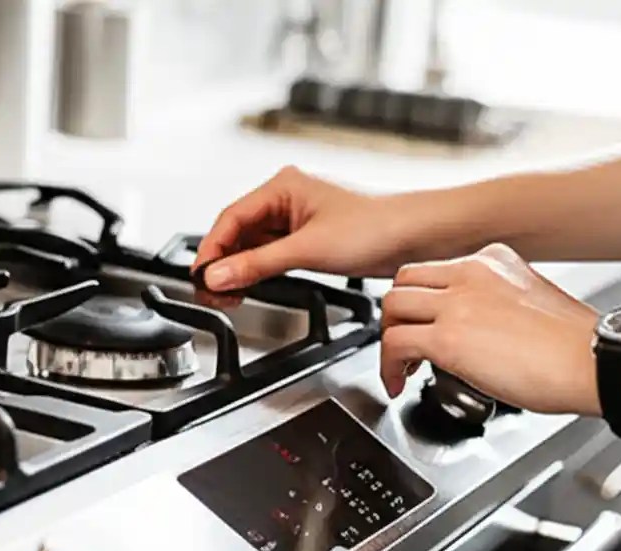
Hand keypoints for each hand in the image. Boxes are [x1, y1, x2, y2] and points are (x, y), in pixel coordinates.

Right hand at [191, 166, 442, 306]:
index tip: (200, 276)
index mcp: (283, 186)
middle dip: (223, 262)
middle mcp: (288, 197)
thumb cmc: (376, 227)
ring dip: (241, 268)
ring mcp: (299, 218)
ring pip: (254, 244)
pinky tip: (254, 285)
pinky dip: (260, 269)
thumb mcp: (307, 249)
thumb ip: (257, 265)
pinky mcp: (311, 236)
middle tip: (212, 291)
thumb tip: (218, 274)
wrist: (420, 235)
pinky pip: (273, 252)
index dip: (210, 250)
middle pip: (238, 231)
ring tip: (230, 293)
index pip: (230, 219)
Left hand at [380, 244, 600, 415]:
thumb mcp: (532, 301)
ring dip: (388, 339)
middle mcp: (470, 273)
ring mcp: (456, 303)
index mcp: (493, 260)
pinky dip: (387, 366)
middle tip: (404, 343)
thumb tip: (478, 330)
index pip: (435, 270)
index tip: (422, 323)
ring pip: (391, 306)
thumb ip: (497, 303)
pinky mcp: (447, 336)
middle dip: (397, 315)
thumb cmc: (577, 347)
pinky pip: (394, 343)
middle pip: (404, 282)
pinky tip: (398, 382)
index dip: (421, 301)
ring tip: (400, 366)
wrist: (596, 361)